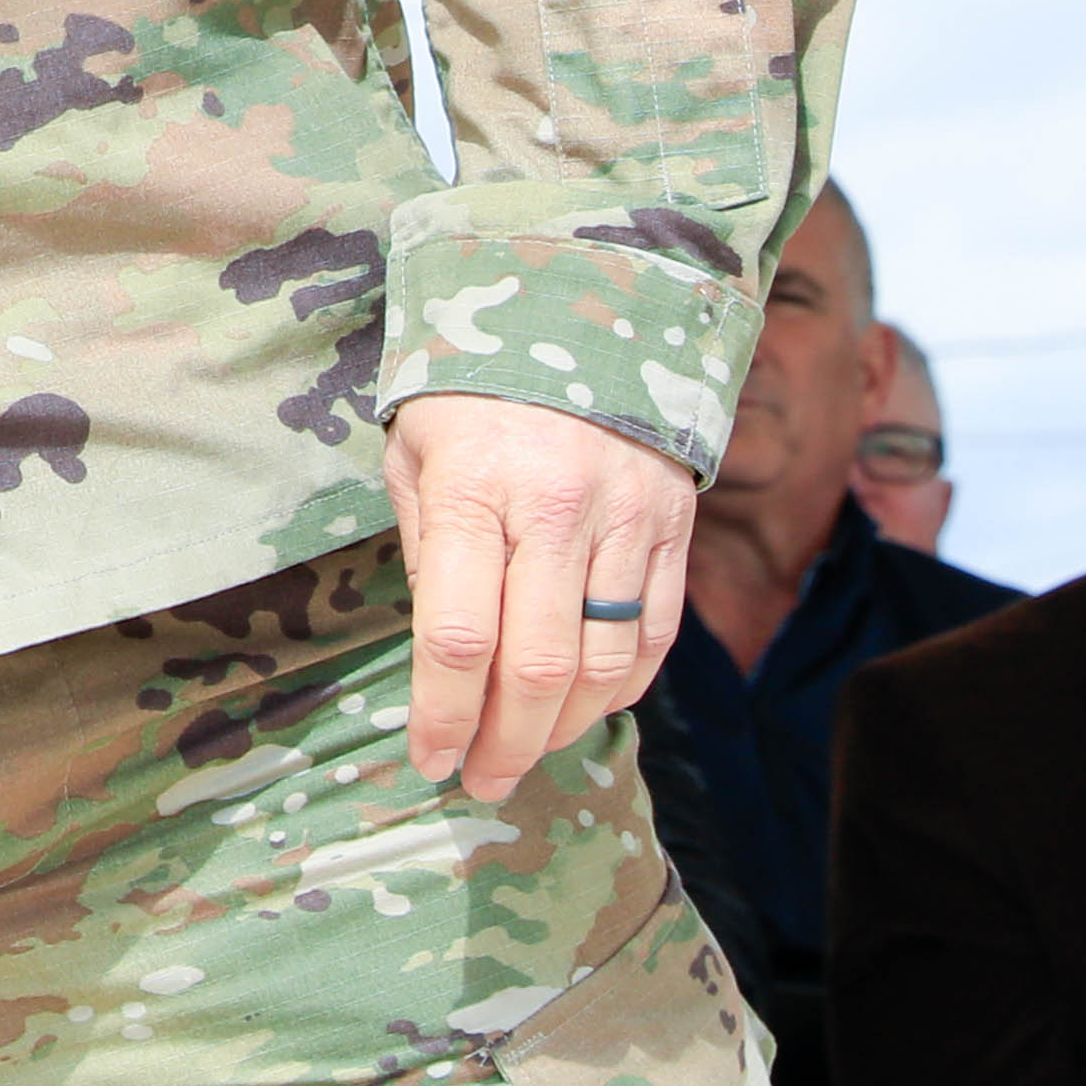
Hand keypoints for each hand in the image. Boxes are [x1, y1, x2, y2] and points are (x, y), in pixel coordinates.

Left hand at [384, 393, 697, 800]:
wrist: (577, 306)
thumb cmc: (469, 388)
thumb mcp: (415, 451)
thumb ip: (428, 551)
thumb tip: (441, 659)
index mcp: (472, 487)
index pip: (455, 636)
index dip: (440, 715)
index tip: (428, 758)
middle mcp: (554, 508)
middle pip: (533, 667)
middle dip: (502, 743)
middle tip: (479, 780)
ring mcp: (622, 518)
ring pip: (601, 664)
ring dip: (561, 729)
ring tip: (525, 753)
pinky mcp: (670, 526)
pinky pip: (651, 634)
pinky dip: (620, 689)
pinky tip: (583, 707)